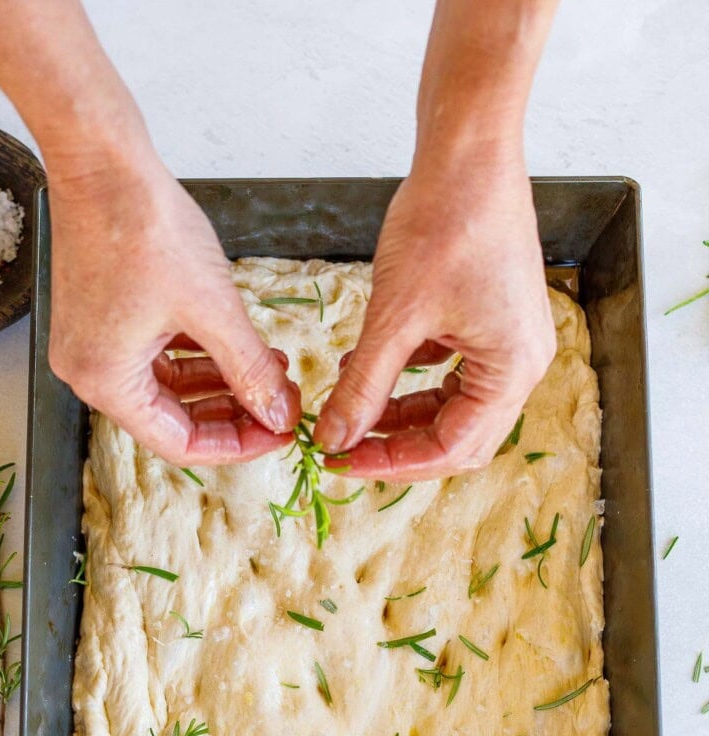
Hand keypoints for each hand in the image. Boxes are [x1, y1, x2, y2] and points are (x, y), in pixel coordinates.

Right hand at [47, 149, 301, 464]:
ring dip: (222, 383)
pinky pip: (158, 356)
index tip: (280, 433)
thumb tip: (278, 415)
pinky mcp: (104, 318)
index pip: (181, 443)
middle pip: (174, 419)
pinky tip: (241, 348)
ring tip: (272, 370)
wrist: (103, 159)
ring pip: (170, 387)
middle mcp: (91, 373)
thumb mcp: (213, 309)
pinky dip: (200, 356)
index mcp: (106, 382)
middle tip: (282, 401)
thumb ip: (249, 370)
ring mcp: (94, 345)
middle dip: (234, 412)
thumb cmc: (144, 225)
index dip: (238, 444)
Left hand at [314, 146, 555, 480]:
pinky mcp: (491, 322)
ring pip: (452, 407)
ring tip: (351, 413)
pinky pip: (451, 372)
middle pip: (458, 436)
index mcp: (513, 370)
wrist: (468, 151)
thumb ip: (364, 386)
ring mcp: (510, 343)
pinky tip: (370, 372)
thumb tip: (334, 437)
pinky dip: (411, 381)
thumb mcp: (394, 315)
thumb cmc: (445, 221)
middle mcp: (522, 364)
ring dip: (402, 414)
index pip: (453, 448)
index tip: (342, 460)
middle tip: (344, 447)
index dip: (394, 463)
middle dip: (399, 445)